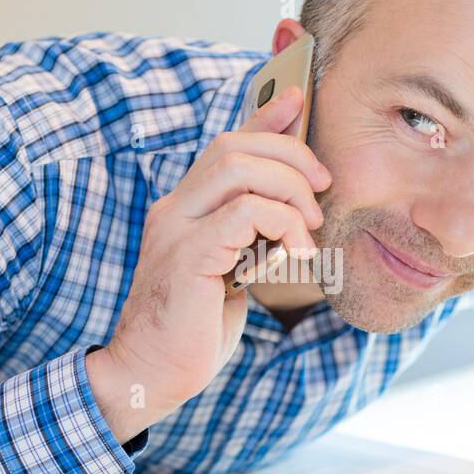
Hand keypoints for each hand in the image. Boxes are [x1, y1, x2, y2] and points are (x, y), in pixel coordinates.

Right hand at [88, 85, 329, 437]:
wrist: (151, 374)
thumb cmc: (192, 330)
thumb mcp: (230, 272)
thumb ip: (248, 238)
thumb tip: (288, 213)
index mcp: (184, 209)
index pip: (225, 145)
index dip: (264, 116)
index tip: (300, 100)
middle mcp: (174, 209)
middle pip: (233, 146)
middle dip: (289, 154)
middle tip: (323, 186)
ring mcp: (177, 229)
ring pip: (239, 170)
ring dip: (290, 191)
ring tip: (310, 229)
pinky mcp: (188, 255)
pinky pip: (244, 213)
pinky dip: (282, 224)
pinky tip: (296, 253)